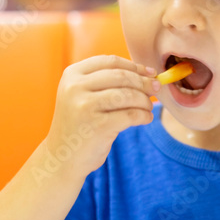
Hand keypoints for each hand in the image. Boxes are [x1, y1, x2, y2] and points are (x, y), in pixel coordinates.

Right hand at [45, 54, 160, 177]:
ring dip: (145, 100)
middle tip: (156, 88)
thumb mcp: (84, 96)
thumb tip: (148, 74)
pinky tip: (145, 119)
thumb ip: (109, 82)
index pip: (110, 62)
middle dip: (144, 82)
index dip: (134, 66)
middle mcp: (75, 87)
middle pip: (121, 76)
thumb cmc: (81, 124)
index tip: (150, 72)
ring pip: (128, 95)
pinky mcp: (98, 126)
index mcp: (72, 74)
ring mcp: (85, 106)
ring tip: (148, 107)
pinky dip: (144, 116)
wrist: (63, 157)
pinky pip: (131, 115)